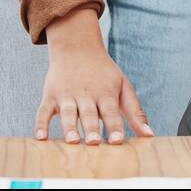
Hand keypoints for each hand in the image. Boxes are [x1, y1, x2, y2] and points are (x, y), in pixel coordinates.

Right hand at [39, 8, 151, 143]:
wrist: (77, 47)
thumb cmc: (104, 74)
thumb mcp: (123, 87)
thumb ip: (134, 112)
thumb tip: (150, 135)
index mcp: (106, 92)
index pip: (111, 111)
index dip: (114, 126)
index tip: (117, 141)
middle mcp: (86, 94)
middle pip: (89, 113)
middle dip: (91, 127)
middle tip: (94, 142)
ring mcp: (67, 94)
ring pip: (68, 113)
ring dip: (69, 127)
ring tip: (73, 141)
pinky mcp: (50, 95)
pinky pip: (43, 111)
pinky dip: (40, 124)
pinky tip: (41, 138)